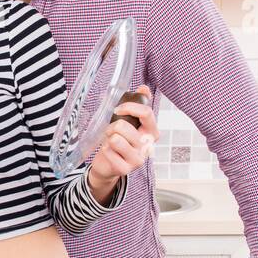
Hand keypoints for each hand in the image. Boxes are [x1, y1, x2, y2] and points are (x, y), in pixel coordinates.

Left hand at [87, 85, 158, 200]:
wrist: (109, 165)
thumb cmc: (120, 141)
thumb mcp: (130, 122)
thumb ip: (138, 105)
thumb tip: (144, 88)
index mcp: (152, 133)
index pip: (146, 113)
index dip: (129, 107)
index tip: (117, 108)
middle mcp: (148, 146)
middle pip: (125, 126)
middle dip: (112, 126)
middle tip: (111, 131)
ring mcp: (138, 160)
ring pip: (116, 139)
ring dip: (108, 138)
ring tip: (110, 141)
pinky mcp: (125, 169)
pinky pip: (109, 151)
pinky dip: (105, 149)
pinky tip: (109, 153)